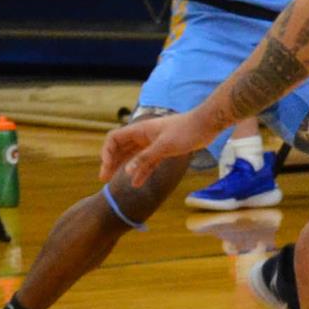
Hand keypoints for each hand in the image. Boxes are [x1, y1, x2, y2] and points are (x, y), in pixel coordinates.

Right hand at [99, 111, 215, 185]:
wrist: (205, 125)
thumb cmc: (185, 131)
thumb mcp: (164, 146)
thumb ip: (145, 158)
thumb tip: (127, 171)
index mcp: (139, 130)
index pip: (114, 139)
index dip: (107, 152)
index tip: (106, 167)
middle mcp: (143, 136)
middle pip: (121, 148)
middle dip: (111, 162)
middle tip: (103, 178)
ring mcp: (152, 143)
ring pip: (132, 156)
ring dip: (123, 168)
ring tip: (114, 182)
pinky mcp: (162, 150)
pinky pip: (146, 162)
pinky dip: (140, 171)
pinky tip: (136, 183)